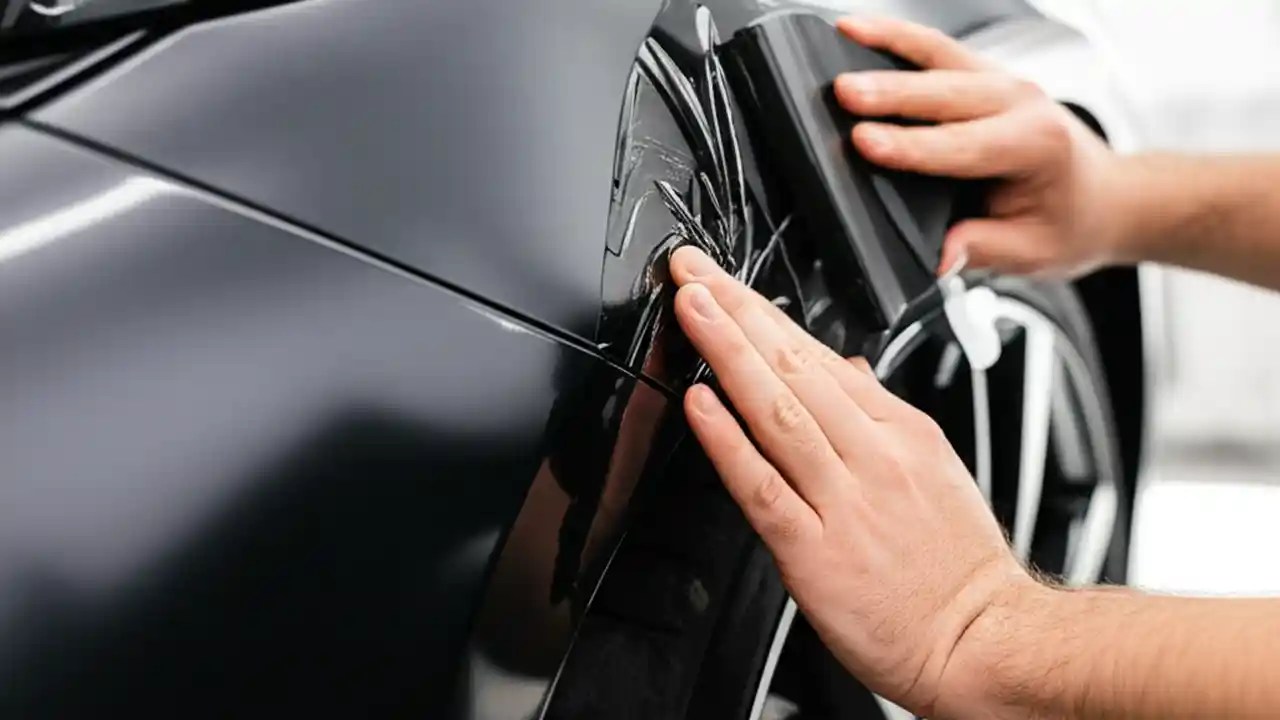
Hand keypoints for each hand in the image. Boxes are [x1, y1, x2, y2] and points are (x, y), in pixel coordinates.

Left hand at [668, 246, 1037, 716]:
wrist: (986, 642)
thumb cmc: (959, 566)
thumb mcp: (934, 469)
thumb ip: (881, 416)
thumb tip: (843, 370)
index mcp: (900, 431)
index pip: (819, 354)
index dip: (764, 312)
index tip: (725, 281)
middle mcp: (872, 456)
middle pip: (794, 367)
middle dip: (739, 310)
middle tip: (693, 268)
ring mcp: (844, 500)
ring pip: (778, 410)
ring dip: (729, 353)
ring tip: (692, 309)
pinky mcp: (816, 550)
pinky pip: (764, 486)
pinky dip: (729, 441)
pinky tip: (700, 404)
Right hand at [833, 16, 1132, 278]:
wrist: (1104, 198)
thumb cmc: (1069, 221)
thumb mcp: (1031, 252)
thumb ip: (982, 248)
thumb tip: (939, 256)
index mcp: (1037, 146)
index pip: (961, 146)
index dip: (909, 147)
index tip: (866, 144)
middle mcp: (1022, 103)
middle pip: (945, 93)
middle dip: (891, 91)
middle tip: (844, 92)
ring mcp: (1003, 81)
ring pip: (939, 54)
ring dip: (887, 45)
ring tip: (844, 34)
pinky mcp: (984, 74)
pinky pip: (937, 48)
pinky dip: (898, 36)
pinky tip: (861, 29)